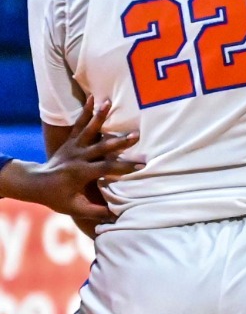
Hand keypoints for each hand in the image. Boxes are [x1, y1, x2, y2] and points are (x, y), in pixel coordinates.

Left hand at [8, 100, 141, 225]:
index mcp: (81, 173)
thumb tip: (120, 215)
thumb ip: (98, 211)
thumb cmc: (57, 197)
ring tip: (109, 102)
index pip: (106, 168)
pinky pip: (79, 124)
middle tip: (137, 134)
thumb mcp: (76, 208)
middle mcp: (77, 157)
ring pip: (89, 129)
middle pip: (101, 147)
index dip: (125, 166)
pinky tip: (94, 98)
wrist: (36, 183)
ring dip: (100, 116)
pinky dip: (87, 111)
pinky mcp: (71, 141)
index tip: (142, 164)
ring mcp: (73, 147)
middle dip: (120, 141)